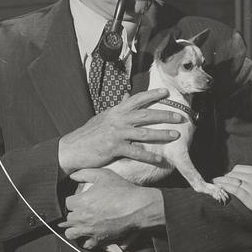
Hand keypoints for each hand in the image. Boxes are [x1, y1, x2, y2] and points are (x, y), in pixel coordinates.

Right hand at [57, 88, 182, 174]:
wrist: (71, 149)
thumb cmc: (88, 134)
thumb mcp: (103, 117)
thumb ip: (117, 107)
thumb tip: (126, 95)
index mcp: (116, 111)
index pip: (136, 99)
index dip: (152, 94)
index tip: (166, 92)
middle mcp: (117, 120)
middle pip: (145, 114)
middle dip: (164, 114)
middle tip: (180, 116)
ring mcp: (116, 134)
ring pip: (144, 132)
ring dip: (162, 134)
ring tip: (176, 135)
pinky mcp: (114, 148)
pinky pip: (135, 152)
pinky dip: (149, 156)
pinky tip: (160, 159)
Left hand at [58, 168, 164, 245]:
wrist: (137, 207)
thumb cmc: (122, 190)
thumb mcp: (103, 175)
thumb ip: (84, 173)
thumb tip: (72, 175)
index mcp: (81, 202)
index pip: (67, 203)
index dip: (75, 200)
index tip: (82, 199)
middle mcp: (82, 218)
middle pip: (68, 219)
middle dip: (75, 214)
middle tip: (84, 210)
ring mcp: (89, 230)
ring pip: (71, 234)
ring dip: (75, 228)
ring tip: (83, 224)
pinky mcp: (99, 239)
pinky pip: (85, 244)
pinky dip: (86, 239)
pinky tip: (92, 232)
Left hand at [213, 164, 251, 223]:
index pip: (239, 168)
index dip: (232, 172)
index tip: (228, 176)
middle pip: (233, 174)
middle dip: (225, 177)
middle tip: (219, 180)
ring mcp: (250, 188)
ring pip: (232, 181)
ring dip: (221, 181)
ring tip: (215, 183)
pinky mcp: (248, 198)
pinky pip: (233, 190)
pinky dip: (225, 187)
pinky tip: (220, 188)